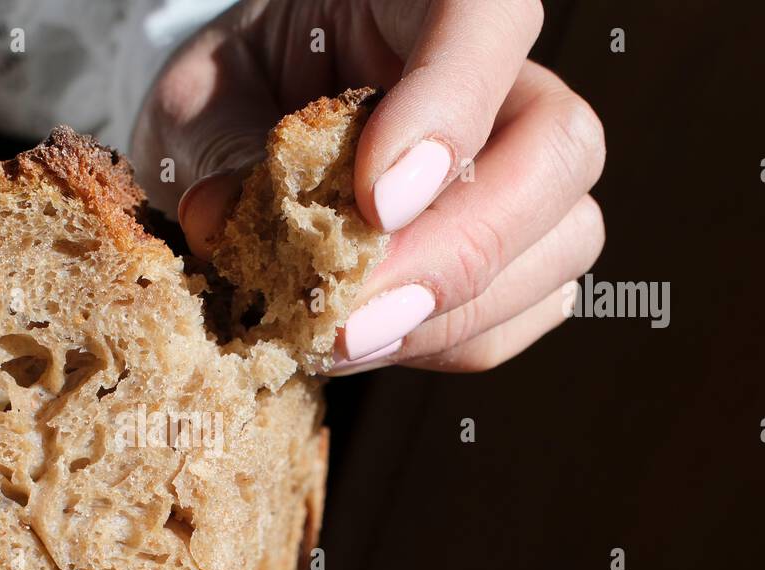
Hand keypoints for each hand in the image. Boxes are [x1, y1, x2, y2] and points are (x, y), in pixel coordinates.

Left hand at [133, 0, 604, 372]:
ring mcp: (526, 165)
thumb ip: (217, 148)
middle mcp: (505, 75)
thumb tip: (223, 217)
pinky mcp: (524, 249)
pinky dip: (445, 342)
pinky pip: (528, 310)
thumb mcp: (202, 101)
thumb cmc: (236, 94)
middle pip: (559, 148)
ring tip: (339, 338)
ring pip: (562, 241)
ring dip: (448, 315)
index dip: (449, 112)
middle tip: (352, 313)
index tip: (376, 204)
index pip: (487, 20)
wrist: (248, 134)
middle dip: (456, 252)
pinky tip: (365, 341)